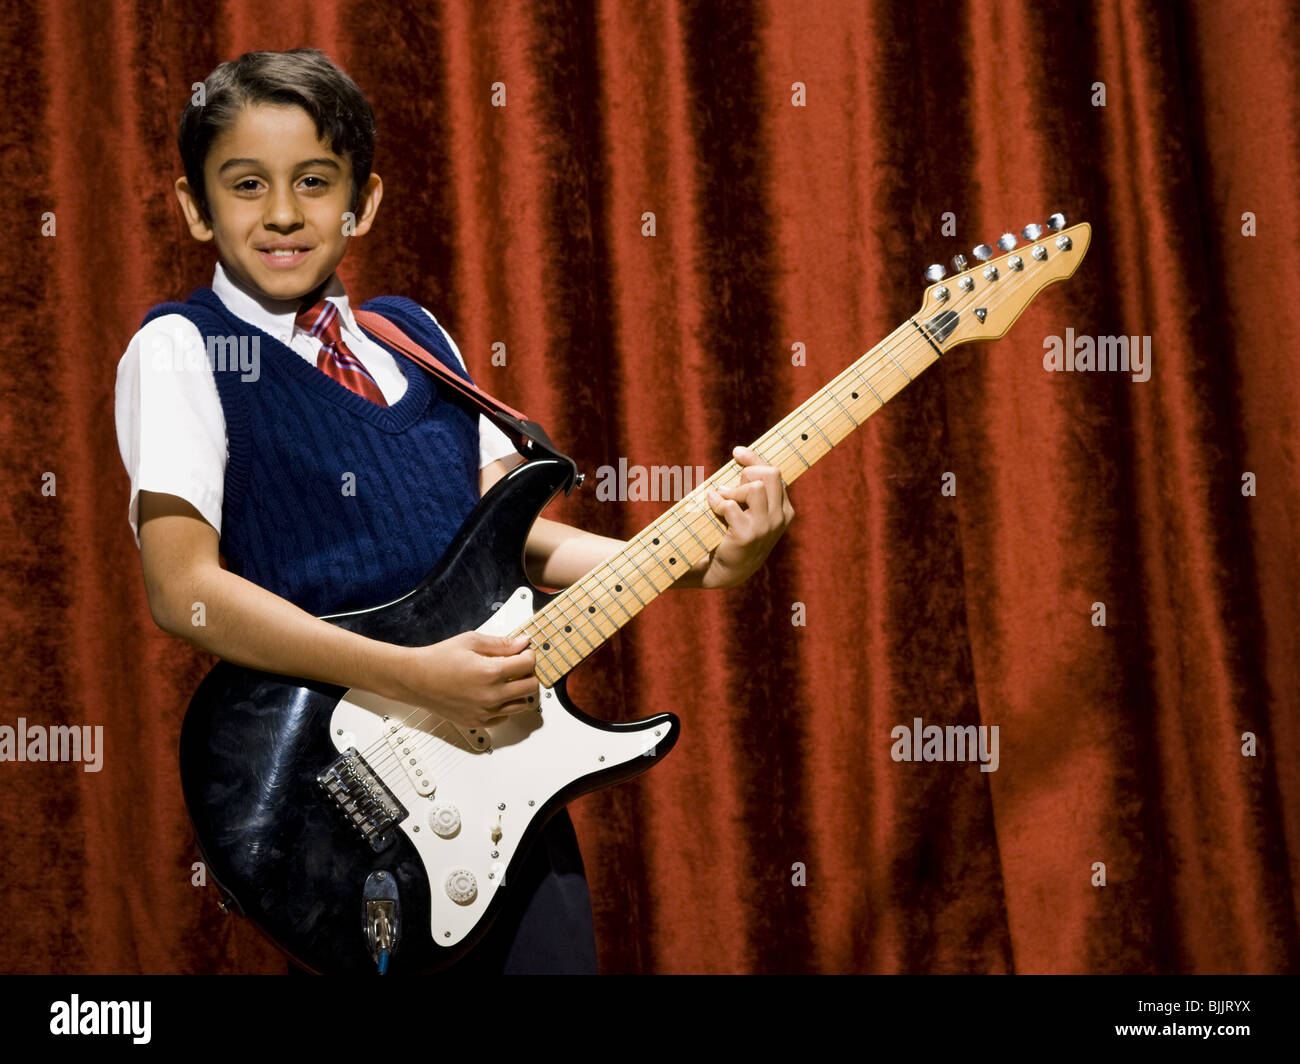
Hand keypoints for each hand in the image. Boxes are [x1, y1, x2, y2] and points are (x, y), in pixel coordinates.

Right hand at [392, 631, 538, 729]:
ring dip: (520, 691)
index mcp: (491, 672)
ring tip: (508, 681)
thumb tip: (522, 642)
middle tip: (518, 666)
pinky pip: (505, 717)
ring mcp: (485, 712)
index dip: (529, 655)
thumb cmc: (438, 659)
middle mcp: (491, 696)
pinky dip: (506, 706)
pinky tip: (496, 694)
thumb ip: (501, 643)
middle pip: (531, 687)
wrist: (415, 679)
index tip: (523, 652)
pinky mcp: (478, 722)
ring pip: (522, 705)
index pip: (528, 664)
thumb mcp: (471, 642)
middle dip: (528, 673)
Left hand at [696, 446, 793, 588]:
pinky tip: (713, 506)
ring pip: (754, 488)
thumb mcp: (750, 509)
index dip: (754, 459)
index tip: (737, 452)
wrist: (728, 569)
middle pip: (770, 474)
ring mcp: (765, 527)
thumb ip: (751, 486)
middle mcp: (780, 518)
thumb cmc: (736, 532)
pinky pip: (731, 505)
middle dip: (747, 472)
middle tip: (730, 487)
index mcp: (785, 509)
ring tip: (722, 498)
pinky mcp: (747, 535)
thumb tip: (741, 453)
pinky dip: (717, 502)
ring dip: (732, 490)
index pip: (775, 473)